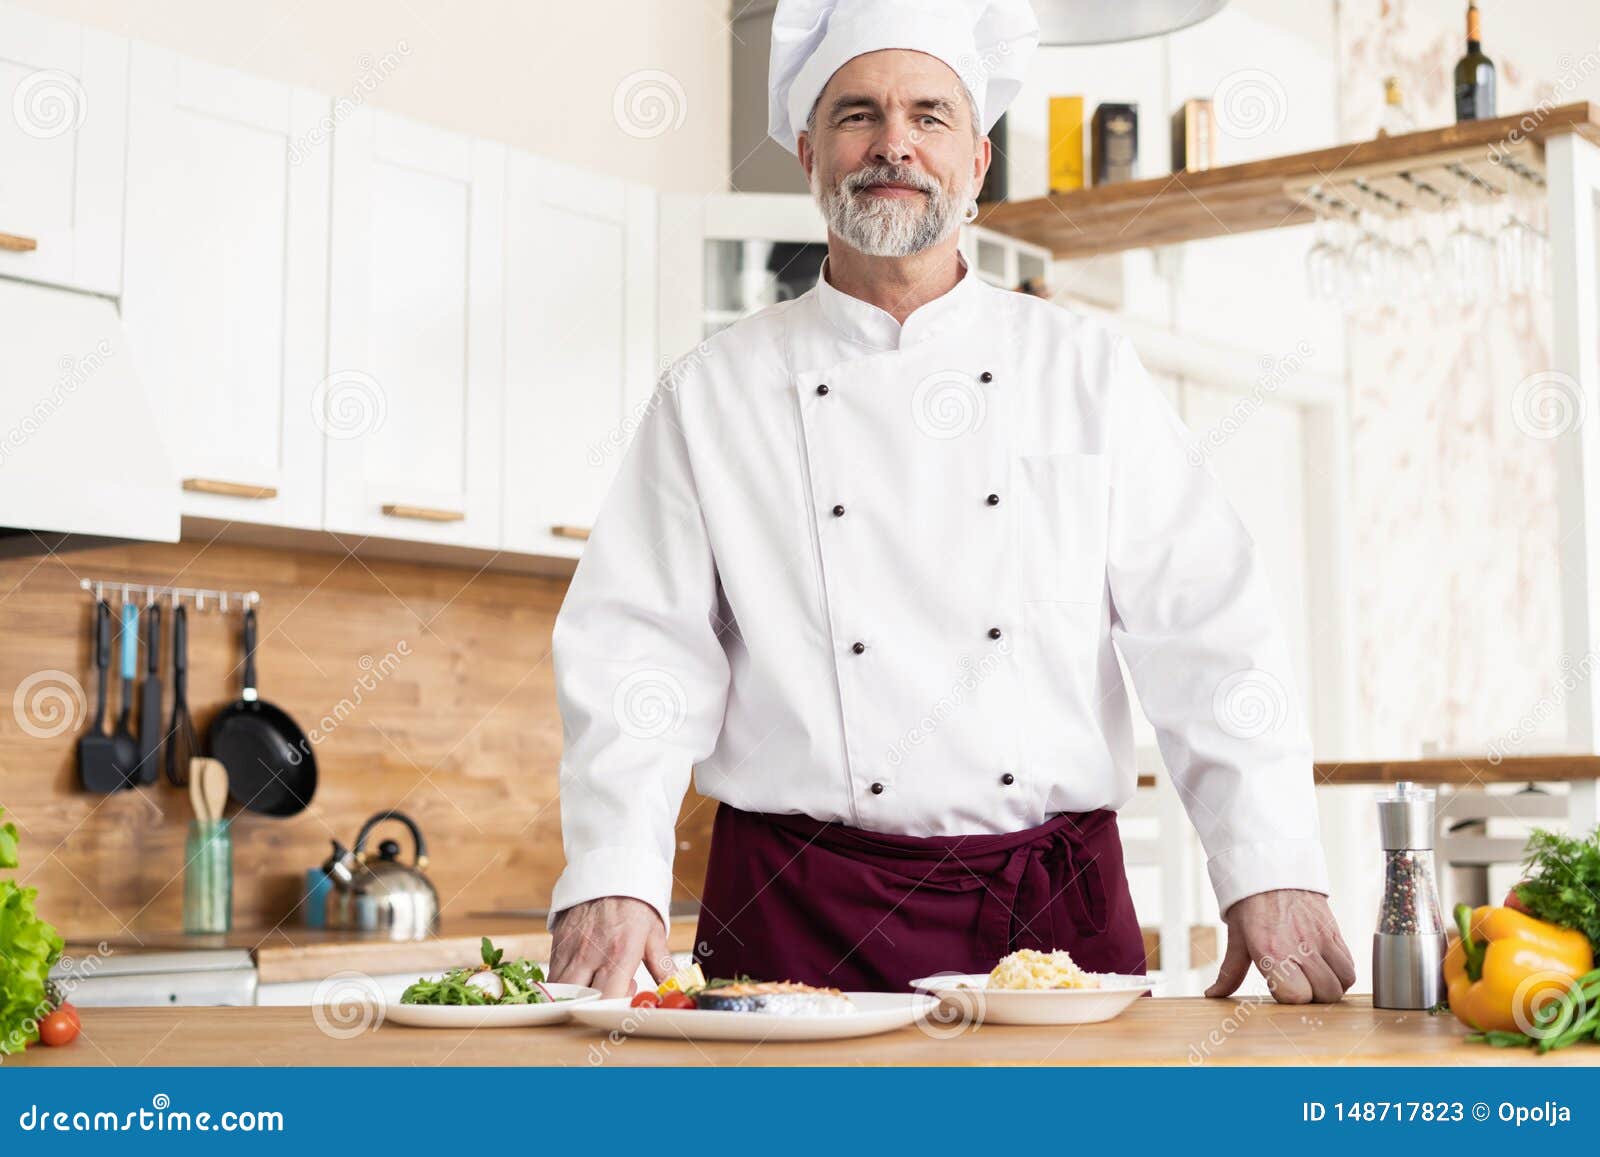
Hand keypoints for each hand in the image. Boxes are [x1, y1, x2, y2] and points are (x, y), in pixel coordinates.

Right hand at [547, 895, 673, 997]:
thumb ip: (663, 966)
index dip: (612, 1008)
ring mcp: (571, 949)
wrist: (610, 869)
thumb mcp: (654, 933)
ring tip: (595, 984)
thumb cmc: (635, 901)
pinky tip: (582, 976)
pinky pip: (552, 975)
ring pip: (560, 990)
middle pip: (579, 1000)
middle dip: (591, 1007)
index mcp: (620, 953)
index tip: (622, 1004)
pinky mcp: (557, 942)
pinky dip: (563, 985)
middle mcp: (591, 953)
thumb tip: (675, 989)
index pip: (607, 997)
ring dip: (575, 998)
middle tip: (608, 994)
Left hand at [1206, 888, 1355, 1003]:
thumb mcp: (1236, 938)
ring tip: (1313, 977)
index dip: (1291, 998)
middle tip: (1299, 984)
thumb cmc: (1250, 903)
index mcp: (1271, 951)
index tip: (1281, 988)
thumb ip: (1230, 972)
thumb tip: (1213, 995)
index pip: (1297, 996)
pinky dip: (1342, 972)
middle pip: (1325, 993)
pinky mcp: (1335, 931)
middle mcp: (1300, 946)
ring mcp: (1321, 938)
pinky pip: (1351, 965)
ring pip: (1344, 982)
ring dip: (1331, 986)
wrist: (1271, 868)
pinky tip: (1324, 965)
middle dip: (1314, 996)